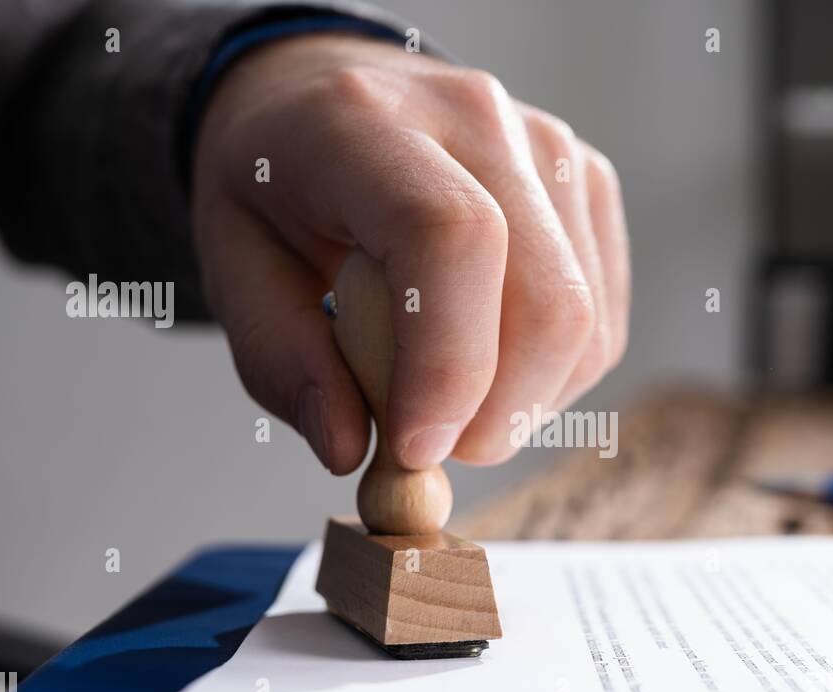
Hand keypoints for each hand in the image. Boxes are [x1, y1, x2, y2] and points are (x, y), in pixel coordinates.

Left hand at [191, 33, 629, 472]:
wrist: (324, 100)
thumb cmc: (276, 188)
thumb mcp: (232, 269)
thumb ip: (282, 360)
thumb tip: (349, 449)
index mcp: (366, 122)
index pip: (451, 238)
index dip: (449, 363)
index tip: (415, 446)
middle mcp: (476, 119)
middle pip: (545, 298)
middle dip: (496, 412)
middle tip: (432, 448)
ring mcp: (549, 148)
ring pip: (584, 324)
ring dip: (523, 402)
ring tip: (450, 396)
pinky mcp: (589, 186)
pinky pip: (600, 323)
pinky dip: (552, 378)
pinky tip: (490, 365)